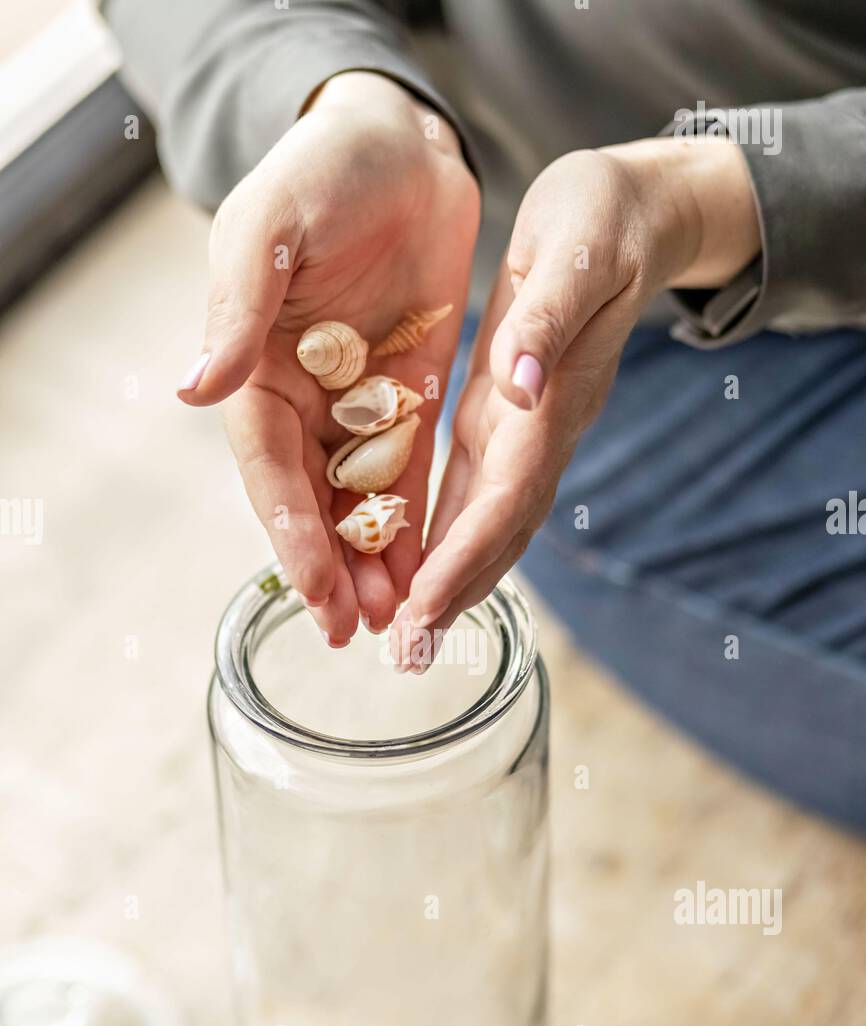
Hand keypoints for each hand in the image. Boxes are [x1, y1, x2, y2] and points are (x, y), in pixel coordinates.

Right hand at [177, 72, 478, 643]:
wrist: (400, 141)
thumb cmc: (320, 171)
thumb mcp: (269, 229)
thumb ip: (237, 310)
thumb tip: (193, 391)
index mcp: (257, 367)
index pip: (270, 467)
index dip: (291, 531)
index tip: (314, 589)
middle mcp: (303, 395)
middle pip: (314, 499)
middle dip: (332, 569)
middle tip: (353, 633)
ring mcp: (358, 400)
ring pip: (363, 499)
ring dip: (374, 560)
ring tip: (396, 619)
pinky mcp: (412, 393)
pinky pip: (412, 469)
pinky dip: (415, 520)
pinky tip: (424, 569)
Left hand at [395, 137, 759, 668]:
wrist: (629, 213)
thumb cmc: (601, 217)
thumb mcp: (575, 247)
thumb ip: (550, 316)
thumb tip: (523, 383)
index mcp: (550, 400)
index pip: (505, 497)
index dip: (465, 557)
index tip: (424, 609)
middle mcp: (538, 430)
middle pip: (497, 532)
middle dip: (455, 596)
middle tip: (410, 658)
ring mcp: (524, 429)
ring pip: (485, 523)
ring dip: (450, 584)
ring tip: (407, 638)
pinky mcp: (504, 416)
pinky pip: (471, 492)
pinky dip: (445, 540)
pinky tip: (414, 570)